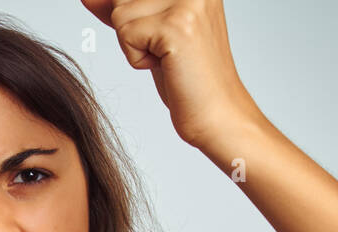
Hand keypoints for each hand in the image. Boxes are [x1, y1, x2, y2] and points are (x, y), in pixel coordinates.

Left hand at [82, 0, 262, 150]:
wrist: (217, 113)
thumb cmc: (187, 77)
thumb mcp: (150, 35)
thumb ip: (125, 9)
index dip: (127, 14)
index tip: (152, 37)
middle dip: (131, 30)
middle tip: (164, 52)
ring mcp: (188, 1)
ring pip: (120, 14)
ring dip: (133, 45)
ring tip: (167, 58)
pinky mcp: (177, 25)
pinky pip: (126, 34)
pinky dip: (136, 58)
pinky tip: (166, 66)